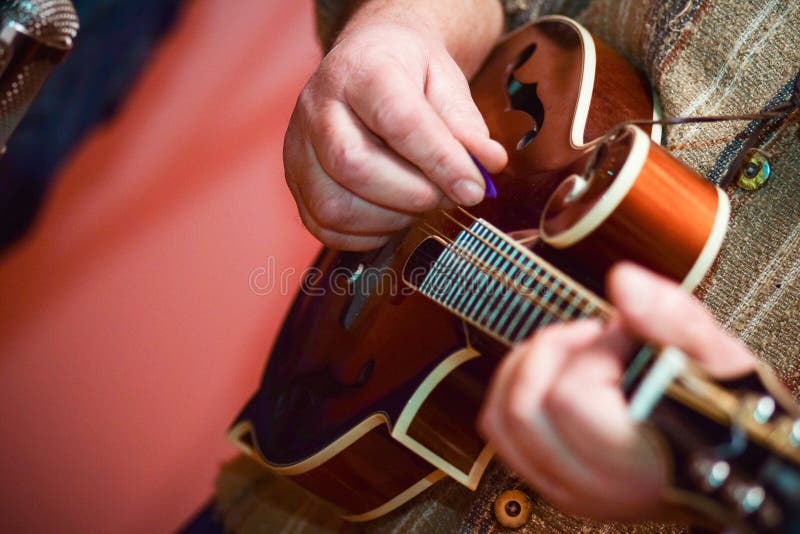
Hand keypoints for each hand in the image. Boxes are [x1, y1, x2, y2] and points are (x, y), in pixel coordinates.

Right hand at [283, 10, 506, 249]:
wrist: (367, 60)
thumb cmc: (408, 72)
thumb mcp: (446, 82)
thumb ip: (465, 125)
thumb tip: (488, 164)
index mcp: (362, 70)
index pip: (397, 121)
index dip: (439, 161)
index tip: (473, 188)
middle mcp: (318, 106)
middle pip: (353, 165)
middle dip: (412, 194)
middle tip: (447, 196)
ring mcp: (299, 146)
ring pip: (334, 205)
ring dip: (389, 218)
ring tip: (420, 202)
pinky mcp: (295, 179)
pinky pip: (323, 226)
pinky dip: (365, 234)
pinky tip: (391, 215)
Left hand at [478, 262, 755, 520]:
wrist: (724, 452)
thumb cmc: (722, 409)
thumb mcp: (715, 357)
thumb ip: (671, 316)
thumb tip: (622, 283)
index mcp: (639, 462)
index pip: (572, 399)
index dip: (594, 352)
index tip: (625, 337)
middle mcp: (596, 486)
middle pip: (525, 407)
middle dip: (552, 351)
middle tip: (593, 338)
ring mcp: (568, 487)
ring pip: (502, 420)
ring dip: (527, 367)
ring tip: (571, 353)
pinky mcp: (551, 479)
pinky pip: (500, 432)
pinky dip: (512, 389)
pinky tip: (548, 372)